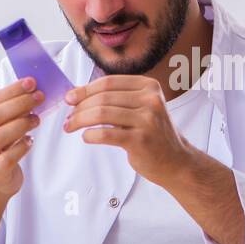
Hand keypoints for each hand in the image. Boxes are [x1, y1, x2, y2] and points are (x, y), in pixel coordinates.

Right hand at [0, 77, 42, 197]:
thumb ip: (7, 110)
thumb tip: (29, 88)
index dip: (11, 91)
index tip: (30, 83)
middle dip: (20, 104)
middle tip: (39, 97)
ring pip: (1, 135)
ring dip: (23, 123)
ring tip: (36, 119)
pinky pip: (10, 156)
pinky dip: (23, 145)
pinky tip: (30, 140)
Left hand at [62, 75, 193, 186]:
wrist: (176, 161)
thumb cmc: (154, 134)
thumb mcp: (142, 108)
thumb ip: (117, 99)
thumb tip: (79, 94)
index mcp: (149, 86)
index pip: (108, 82)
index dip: (85, 89)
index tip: (70, 98)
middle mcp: (150, 100)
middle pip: (103, 97)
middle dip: (80, 107)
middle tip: (69, 117)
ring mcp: (147, 120)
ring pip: (102, 114)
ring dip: (80, 120)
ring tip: (71, 127)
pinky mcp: (140, 140)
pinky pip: (106, 134)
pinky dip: (91, 135)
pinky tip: (87, 137)